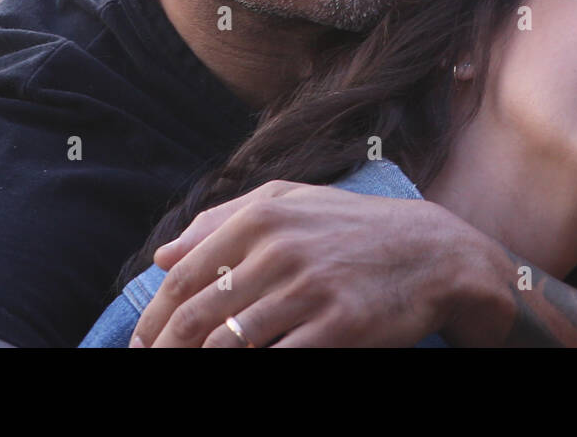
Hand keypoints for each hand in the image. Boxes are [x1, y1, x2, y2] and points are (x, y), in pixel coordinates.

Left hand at [131, 181, 469, 347]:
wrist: (433, 254)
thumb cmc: (354, 228)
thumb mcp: (292, 203)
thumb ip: (224, 220)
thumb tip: (163, 255)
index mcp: (262, 217)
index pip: (185, 276)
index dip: (155, 318)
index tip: (143, 343)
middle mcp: (281, 250)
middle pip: (198, 315)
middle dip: (167, 349)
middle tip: (154, 365)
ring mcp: (310, 291)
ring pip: (229, 344)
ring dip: (202, 363)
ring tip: (189, 372)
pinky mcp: (338, 329)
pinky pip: (277, 360)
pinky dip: (250, 370)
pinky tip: (243, 371)